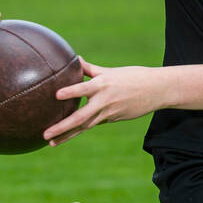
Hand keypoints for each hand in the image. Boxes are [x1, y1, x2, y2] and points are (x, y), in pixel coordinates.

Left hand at [44, 57, 163, 145]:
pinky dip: (79, 129)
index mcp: (103, 85)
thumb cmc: (133, 76)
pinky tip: (66, 136)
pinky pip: (93, 124)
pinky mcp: (112, 119)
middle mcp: (104, 101)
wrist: (156, 90)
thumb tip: (75, 59)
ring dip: (67, 135)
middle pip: (80, 117)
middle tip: (45, 134)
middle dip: (62, 127)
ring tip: (51, 142)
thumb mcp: (112, 71)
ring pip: (84, 126)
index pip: (84, 88)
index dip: (71, 92)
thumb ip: (91, 69)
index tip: (56, 95)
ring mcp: (109, 113)